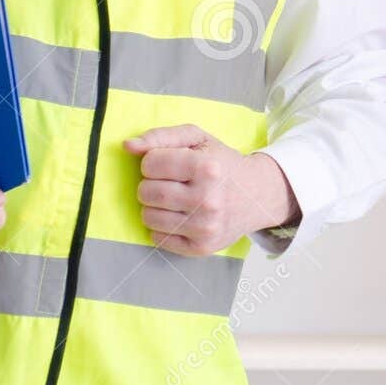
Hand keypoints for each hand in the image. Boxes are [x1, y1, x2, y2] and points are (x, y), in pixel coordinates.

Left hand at [128, 124, 296, 256]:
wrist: (257, 195)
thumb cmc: (222, 163)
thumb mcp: (197, 139)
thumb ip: (161, 136)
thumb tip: (127, 146)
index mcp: (207, 168)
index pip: (150, 164)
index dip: (154, 161)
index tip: (169, 164)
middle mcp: (207, 200)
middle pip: (146, 192)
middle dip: (150, 184)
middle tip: (169, 182)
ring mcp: (205, 227)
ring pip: (148, 217)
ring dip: (153, 206)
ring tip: (173, 199)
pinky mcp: (202, 248)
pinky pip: (158, 239)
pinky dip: (161, 227)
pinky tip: (178, 216)